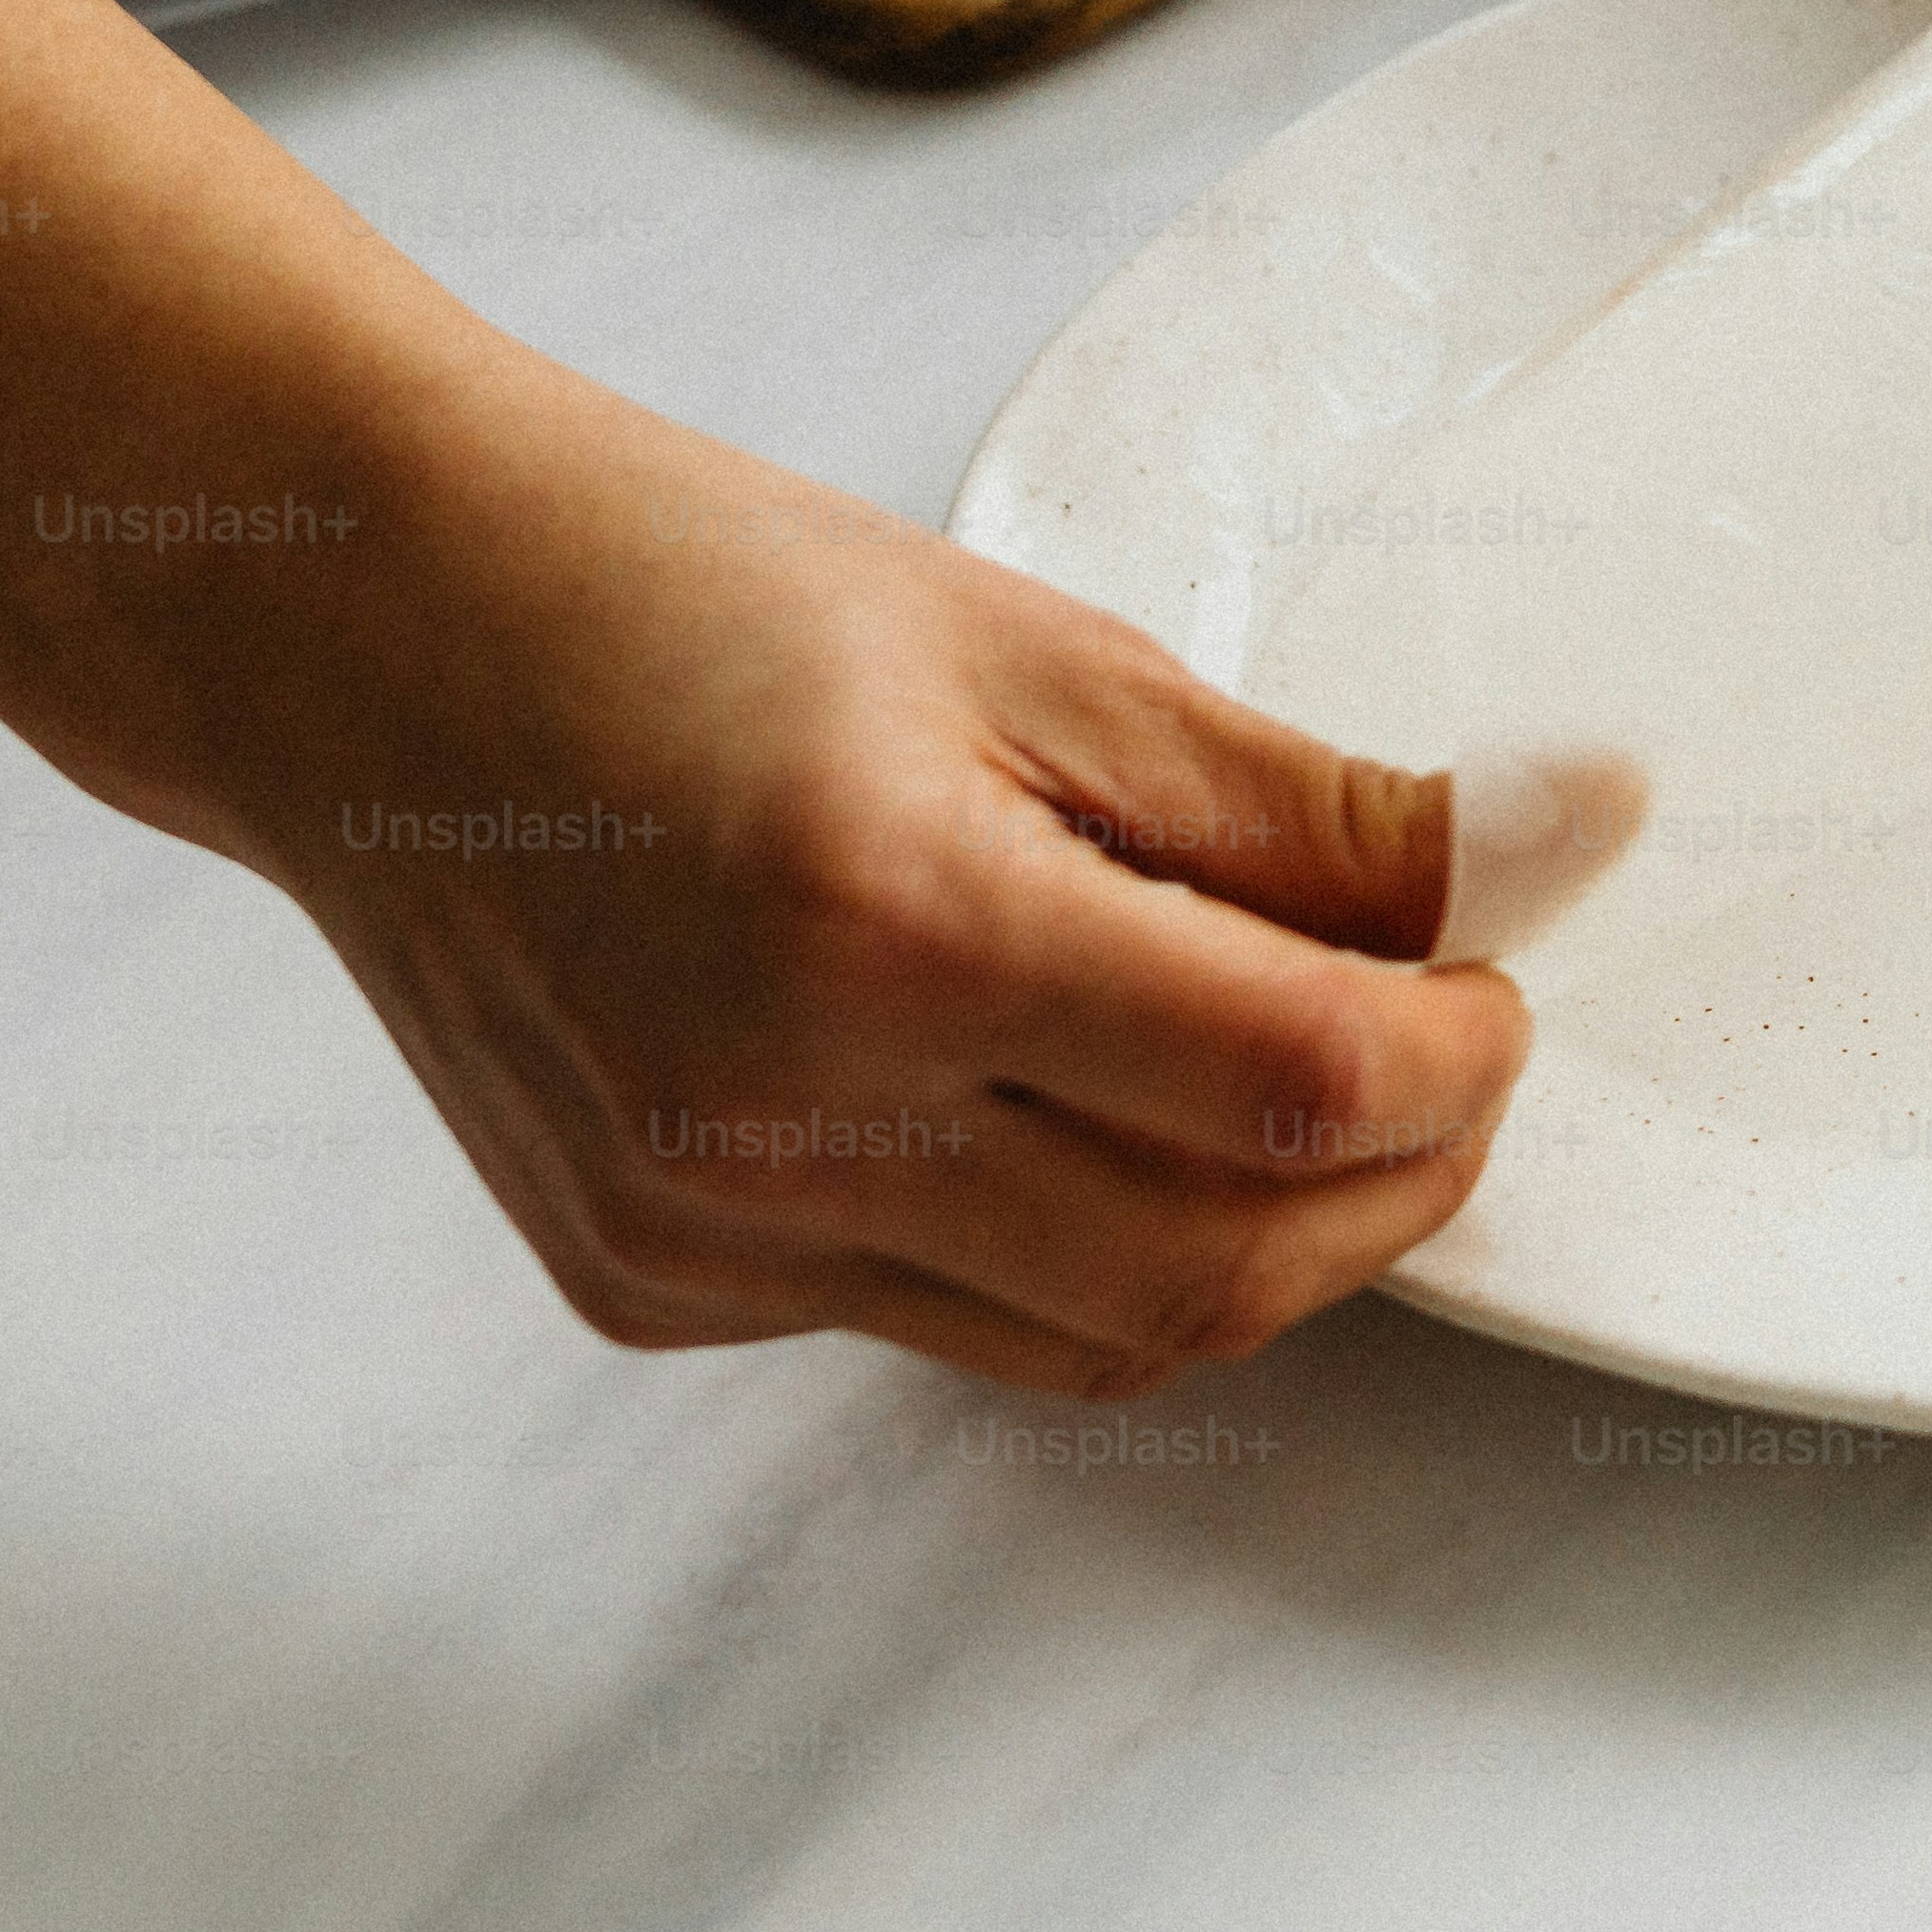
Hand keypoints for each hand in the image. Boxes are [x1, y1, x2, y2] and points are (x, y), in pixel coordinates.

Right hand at [0, 0, 1522, 1397]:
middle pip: (1219, 1269)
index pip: (1297, 1087)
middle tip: (1449, 1052)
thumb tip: (1561, 846)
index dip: (1462, 1051)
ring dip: (1257, 1238)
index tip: (1504, 972)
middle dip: (1400, 1185)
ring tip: (1299, 1083)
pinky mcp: (647, 1283)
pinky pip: (947, 1321)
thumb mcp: (1041, 647)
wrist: (370, 640)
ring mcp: (696, 1230)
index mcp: (892, 924)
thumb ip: (1309, 801)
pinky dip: (1073, 1238)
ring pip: (1098, 1339)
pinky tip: (1062, 1094)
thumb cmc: (691, 593)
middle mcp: (778, 1119)